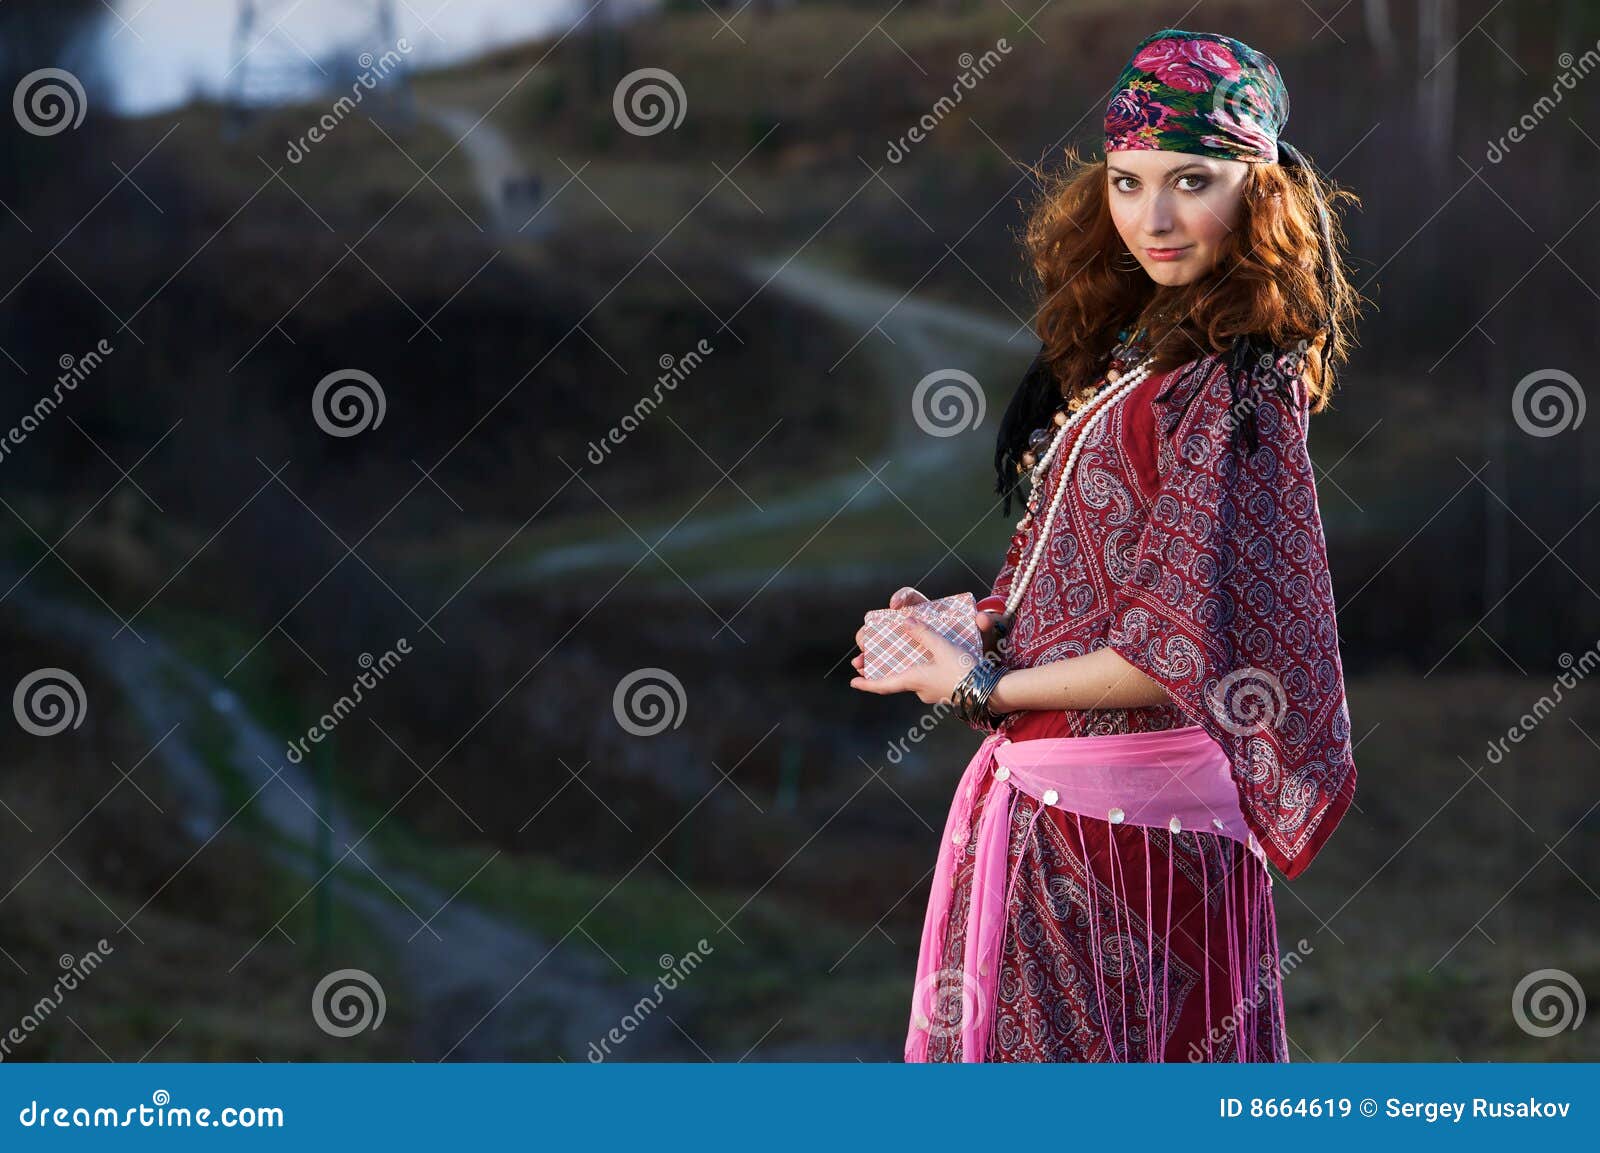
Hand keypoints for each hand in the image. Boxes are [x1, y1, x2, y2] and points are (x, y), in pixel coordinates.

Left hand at [850, 619, 977, 705]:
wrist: (991, 692)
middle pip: (897, 681)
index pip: (884, 685)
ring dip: (905, 671)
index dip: (867, 684)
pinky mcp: (946, 692)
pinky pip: (927, 681)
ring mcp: (933, 694)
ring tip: (902, 658)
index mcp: (914, 680)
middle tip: (872, 664)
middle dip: (885, 673)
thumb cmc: (965, 670)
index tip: (853, 682)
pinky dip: (921, 671)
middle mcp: (920, 690)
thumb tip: (905, 621)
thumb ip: (924, 634)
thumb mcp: (943, 648)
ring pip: (914, 680)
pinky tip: (929, 662)